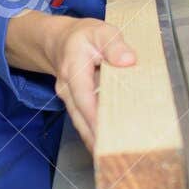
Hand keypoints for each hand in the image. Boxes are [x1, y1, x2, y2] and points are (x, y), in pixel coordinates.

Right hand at [45, 17, 136, 149]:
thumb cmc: (83, 37)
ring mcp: (68, 98)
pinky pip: (83, 120)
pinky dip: (94, 133)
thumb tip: (128, 60)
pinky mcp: (74, 105)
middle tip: (112, 155)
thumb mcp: (100, 31)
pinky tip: (108, 145)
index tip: (105, 132)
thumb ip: (114, 44)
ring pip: (80, 123)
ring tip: (112, 157)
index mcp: (73, 70)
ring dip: (94, 140)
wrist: (60, 41)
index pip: (83, 97)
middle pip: (80, 117)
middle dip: (94, 137)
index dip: (94, 116)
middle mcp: (67, 89)